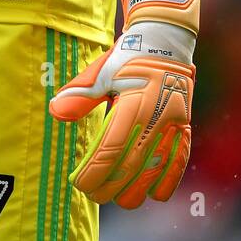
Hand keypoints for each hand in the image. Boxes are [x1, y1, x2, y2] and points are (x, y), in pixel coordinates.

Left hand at [49, 24, 193, 208]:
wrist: (165, 40)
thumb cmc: (127, 56)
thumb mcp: (101, 71)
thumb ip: (80, 95)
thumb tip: (56, 112)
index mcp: (132, 103)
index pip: (111, 148)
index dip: (95, 172)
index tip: (80, 184)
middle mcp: (155, 116)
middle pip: (132, 164)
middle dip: (111, 186)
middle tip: (95, 196)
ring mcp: (172, 123)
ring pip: (156, 167)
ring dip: (138, 189)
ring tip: (120, 200)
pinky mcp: (184, 124)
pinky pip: (180, 158)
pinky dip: (169, 180)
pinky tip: (155, 195)